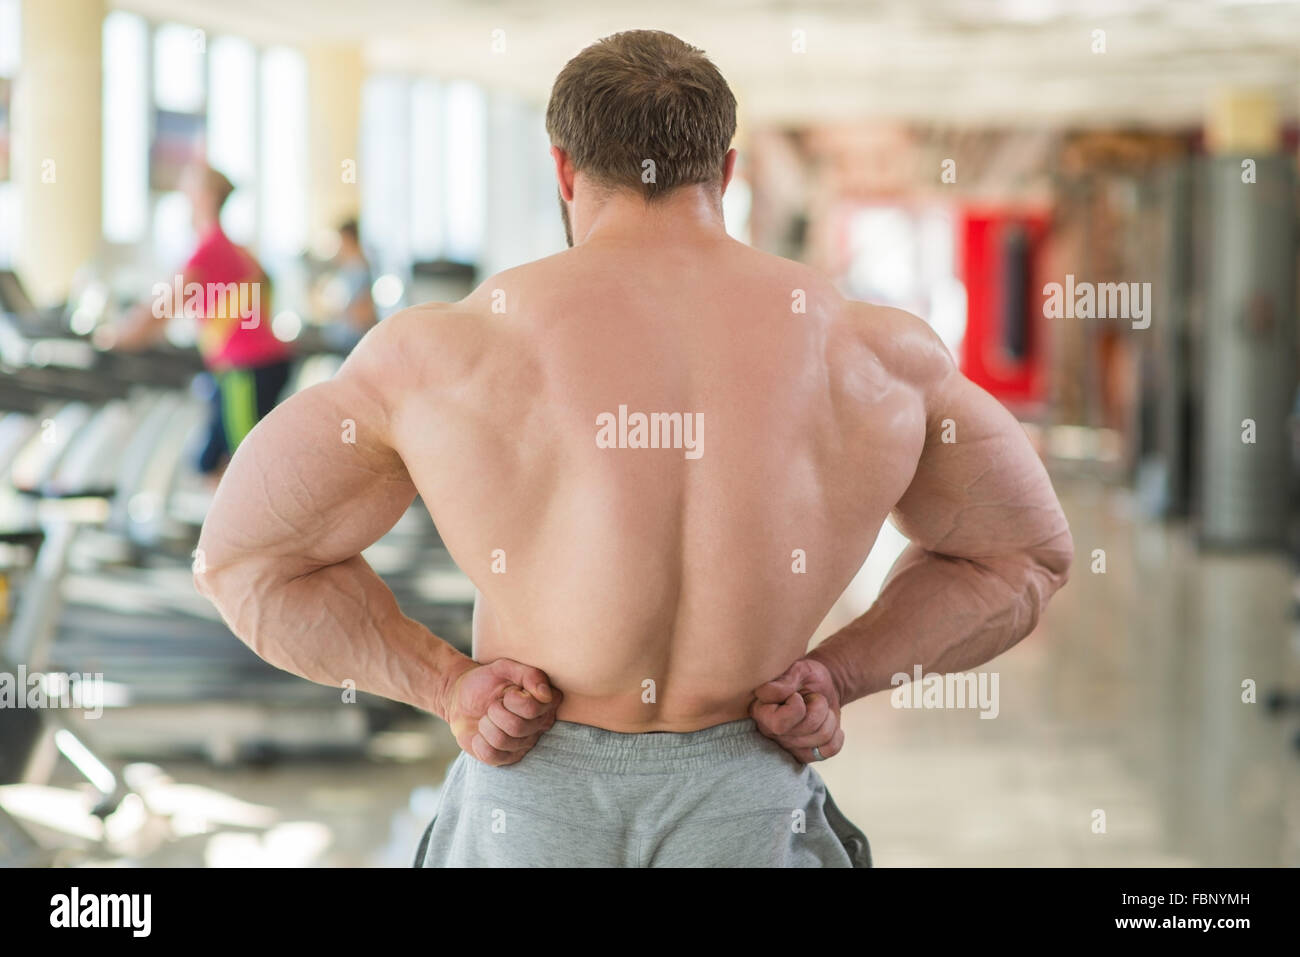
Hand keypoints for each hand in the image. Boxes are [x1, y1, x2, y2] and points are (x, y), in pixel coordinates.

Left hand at [442, 657, 562, 766]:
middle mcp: (539, 726)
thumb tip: (546, 694)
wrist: (461, 697)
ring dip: (486, 726)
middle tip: (493, 705)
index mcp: (546, 703)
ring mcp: (523, 744)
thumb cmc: (487, 681)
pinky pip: (491, 756)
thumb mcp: (505, 668)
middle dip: (495, 712)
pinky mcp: (505, 758)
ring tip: (486, 718)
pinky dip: (479, 742)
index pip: (533, 708)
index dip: (513, 700)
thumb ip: (529, 675)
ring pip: (502, 742)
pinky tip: (481, 734)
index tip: (507, 693)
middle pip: (517, 727)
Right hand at [750, 656, 843, 763]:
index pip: (780, 720)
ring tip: (820, 708)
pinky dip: (837, 735)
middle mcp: (769, 731)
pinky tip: (828, 724)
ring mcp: (786, 745)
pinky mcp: (804, 755)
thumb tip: (769, 693)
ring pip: (821, 738)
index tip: (796, 693)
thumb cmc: (806, 677)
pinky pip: (829, 750)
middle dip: (818, 708)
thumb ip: (785, 680)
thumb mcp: (798, 670)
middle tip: (813, 698)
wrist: (822, 688)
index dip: (796, 703)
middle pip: (804, 729)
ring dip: (829, 717)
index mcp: (759, 710)